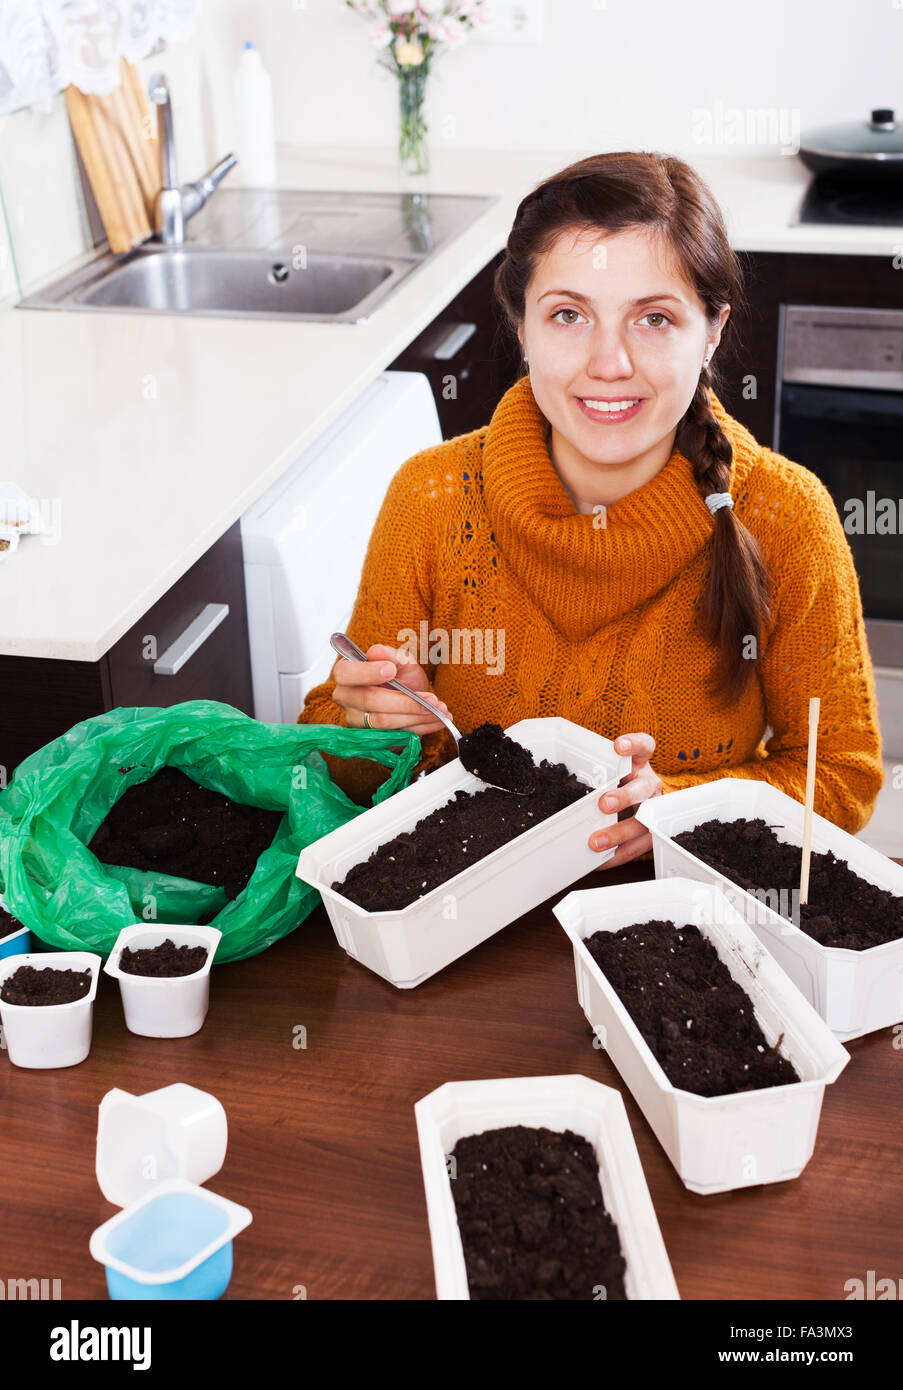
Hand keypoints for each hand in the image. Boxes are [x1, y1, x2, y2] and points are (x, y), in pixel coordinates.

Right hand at [330, 642, 450, 735]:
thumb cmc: (400, 677)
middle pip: (369, 701)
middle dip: (405, 701)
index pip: (346, 673)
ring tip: (440, 709)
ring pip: (384, 722)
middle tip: (431, 699)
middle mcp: (346, 697)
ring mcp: (355, 720)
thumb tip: (377, 652)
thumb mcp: (401, 662)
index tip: (391, 670)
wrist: (410, 699)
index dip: (367, 672)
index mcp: (346, 672)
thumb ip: (392, 656)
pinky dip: (420, 728)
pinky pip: (394, 736)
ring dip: (417, 716)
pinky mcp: (368, 738)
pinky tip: (436, 720)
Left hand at [588, 732, 662, 868]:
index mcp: (639, 763)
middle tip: (603, 803)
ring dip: (620, 832)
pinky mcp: (652, 832)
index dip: (634, 745)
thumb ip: (589, 769)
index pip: (644, 746)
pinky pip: (638, 846)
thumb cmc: (613, 783)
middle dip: (625, 796)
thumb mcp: (606, 771)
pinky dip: (619, 854)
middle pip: (644, 788)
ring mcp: (653, 809)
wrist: (633, 802)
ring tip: (596, 841)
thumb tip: (545, 771)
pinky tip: (601, 860)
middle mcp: (649, 784)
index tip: (618, 747)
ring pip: (644, 821)